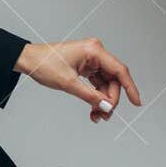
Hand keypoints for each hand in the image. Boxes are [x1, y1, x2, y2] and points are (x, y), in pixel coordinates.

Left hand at [13, 38, 141, 123]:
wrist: (28, 60)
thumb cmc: (43, 64)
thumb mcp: (68, 83)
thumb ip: (90, 96)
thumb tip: (106, 106)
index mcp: (94, 50)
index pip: (119, 70)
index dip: (130, 87)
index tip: (137, 102)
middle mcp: (95, 53)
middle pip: (113, 80)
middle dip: (110, 99)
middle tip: (104, 115)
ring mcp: (91, 60)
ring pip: (105, 84)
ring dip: (102, 100)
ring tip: (97, 116)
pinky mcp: (86, 66)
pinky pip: (97, 83)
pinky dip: (96, 96)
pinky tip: (93, 109)